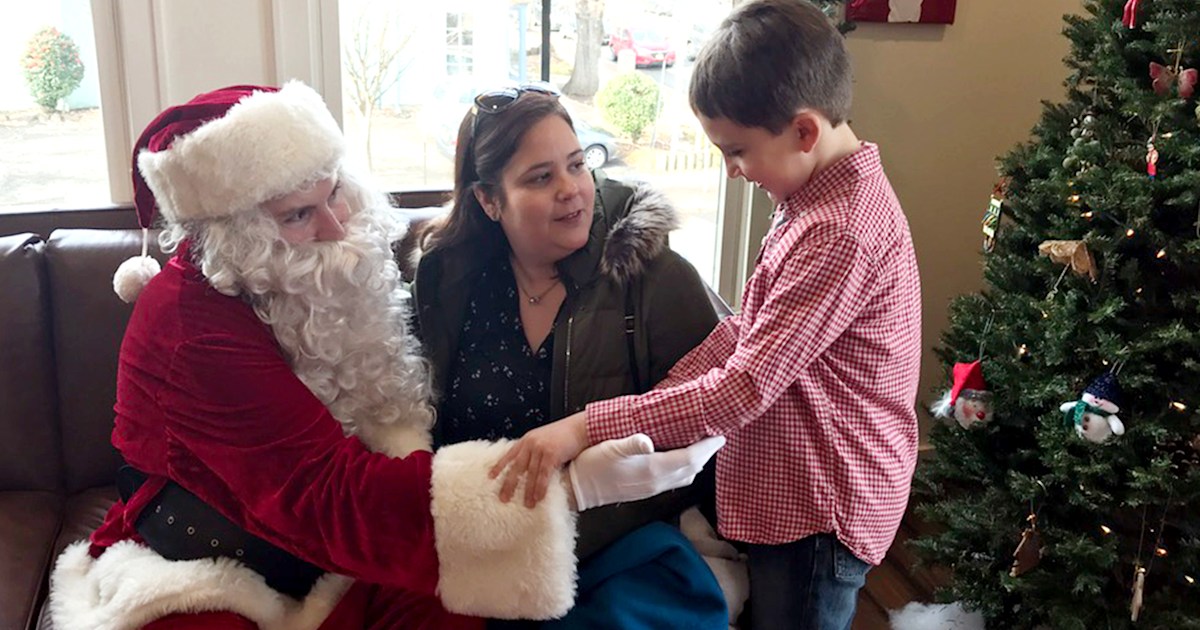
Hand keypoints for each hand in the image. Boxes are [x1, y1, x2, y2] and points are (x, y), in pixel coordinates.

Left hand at [490, 412, 588, 506]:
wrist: (580, 427)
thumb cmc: (565, 434)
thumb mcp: (544, 438)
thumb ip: (535, 450)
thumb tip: (530, 467)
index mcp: (527, 439)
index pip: (509, 454)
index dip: (500, 466)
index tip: (491, 476)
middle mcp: (531, 443)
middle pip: (516, 467)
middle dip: (509, 483)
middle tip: (504, 498)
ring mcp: (540, 448)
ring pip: (530, 473)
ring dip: (528, 490)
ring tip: (527, 504)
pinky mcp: (551, 454)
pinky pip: (543, 474)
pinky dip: (540, 487)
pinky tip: (539, 497)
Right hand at [568, 434, 725, 510]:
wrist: (577, 489)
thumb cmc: (592, 465)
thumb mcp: (609, 448)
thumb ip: (632, 443)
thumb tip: (648, 440)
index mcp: (652, 469)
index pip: (690, 459)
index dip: (707, 447)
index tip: (719, 434)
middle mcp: (657, 482)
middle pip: (692, 469)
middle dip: (706, 454)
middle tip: (715, 437)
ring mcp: (652, 489)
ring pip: (685, 477)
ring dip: (696, 463)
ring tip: (701, 446)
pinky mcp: (645, 491)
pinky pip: (674, 482)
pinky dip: (684, 469)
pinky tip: (680, 459)